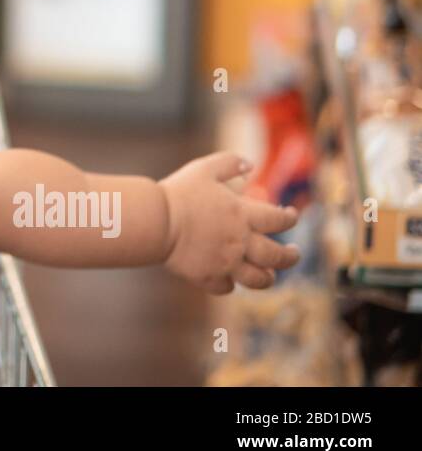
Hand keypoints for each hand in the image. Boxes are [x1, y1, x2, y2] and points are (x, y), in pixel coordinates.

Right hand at [159, 152, 300, 294]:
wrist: (156, 222)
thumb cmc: (179, 193)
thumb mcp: (204, 169)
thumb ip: (229, 163)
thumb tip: (249, 164)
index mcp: (243, 215)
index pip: (279, 220)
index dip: (289, 218)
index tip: (291, 216)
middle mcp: (240, 242)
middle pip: (278, 255)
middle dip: (291, 256)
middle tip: (294, 254)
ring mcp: (226, 262)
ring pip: (258, 279)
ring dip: (267, 278)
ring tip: (270, 275)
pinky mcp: (207, 277)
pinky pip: (226, 287)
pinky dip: (230, 284)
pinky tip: (229, 279)